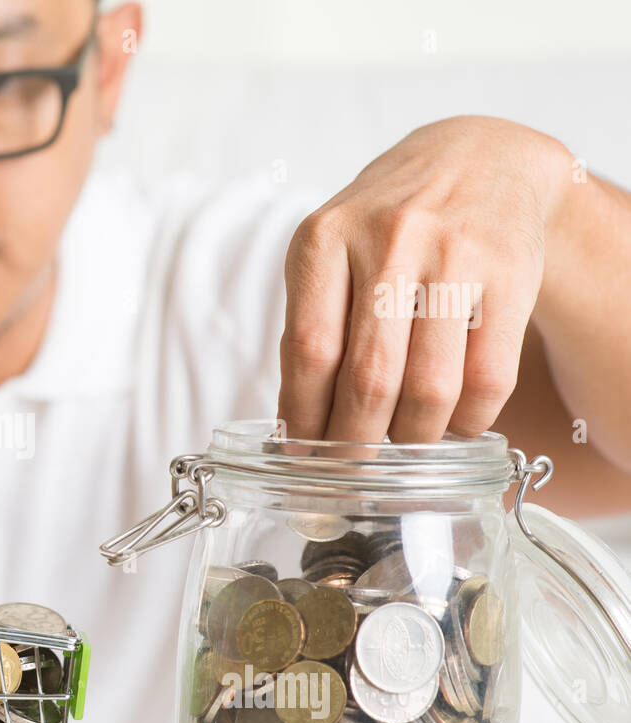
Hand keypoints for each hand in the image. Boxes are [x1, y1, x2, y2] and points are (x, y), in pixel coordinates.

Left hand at [277, 115, 570, 443]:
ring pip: (428, 389)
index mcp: (324, 238)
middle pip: (367, 379)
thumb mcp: (329, 254)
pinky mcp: (512, 274)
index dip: (304, 419)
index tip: (303, 458)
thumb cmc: (386, 226)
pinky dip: (466, 422)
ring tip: (402, 450)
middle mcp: (388, 240)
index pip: (307, 352)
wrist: (478, 159)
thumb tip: (299, 428)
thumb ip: (311, 327)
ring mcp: (455, 255)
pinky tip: (451, 424)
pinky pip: (487, 380)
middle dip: (356, 443)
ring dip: (412, 439)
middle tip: (352, 473)